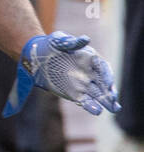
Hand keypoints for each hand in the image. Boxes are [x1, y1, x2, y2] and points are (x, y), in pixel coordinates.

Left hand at [4, 31, 119, 116]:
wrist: (36, 54)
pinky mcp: (73, 92)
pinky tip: (97, 111)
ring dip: (105, 101)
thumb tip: (85, 39)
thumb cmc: (51, 44)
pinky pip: (84, 100)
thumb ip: (71, 42)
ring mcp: (82, 83)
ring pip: (97, 93)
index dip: (107, 75)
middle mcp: (89, 72)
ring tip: (114, 109)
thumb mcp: (59, 40)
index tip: (108, 83)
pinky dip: (90, 105)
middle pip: (104, 83)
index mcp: (89, 58)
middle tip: (114, 101)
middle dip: (110, 92)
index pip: (102, 68)